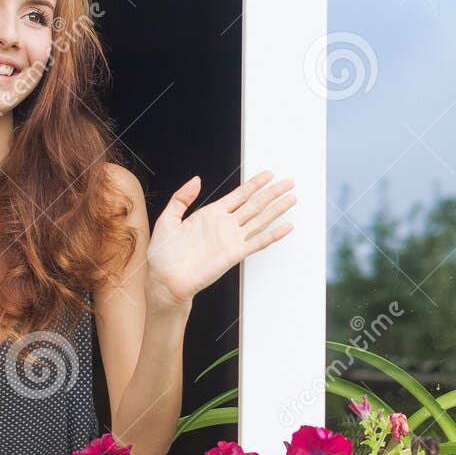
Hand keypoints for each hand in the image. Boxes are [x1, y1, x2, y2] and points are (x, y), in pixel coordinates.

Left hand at [144, 171, 296, 309]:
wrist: (164, 280)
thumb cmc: (163, 254)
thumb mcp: (168, 219)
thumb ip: (182, 198)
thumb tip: (197, 180)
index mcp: (210, 214)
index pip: (238, 195)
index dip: (254, 184)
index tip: (268, 174)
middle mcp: (224, 225)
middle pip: (254, 204)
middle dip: (272, 192)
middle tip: (289, 182)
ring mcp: (231, 239)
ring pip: (260, 220)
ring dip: (277, 209)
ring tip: (292, 198)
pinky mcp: (234, 254)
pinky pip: (258, 242)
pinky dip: (273, 235)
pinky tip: (286, 227)